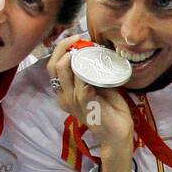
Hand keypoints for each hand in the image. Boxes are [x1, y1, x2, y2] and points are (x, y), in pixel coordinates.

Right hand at [47, 36, 135, 171]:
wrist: (118, 133)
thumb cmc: (109, 110)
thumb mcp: (98, 87)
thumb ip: (93, 74)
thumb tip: (96, 54)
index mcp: (65, 92)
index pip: (53, 67)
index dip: (60, 50)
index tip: (74, 38)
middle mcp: (64, 97)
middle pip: (53, 67)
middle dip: (63, 48)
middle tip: (77, 39)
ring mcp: (74, 103)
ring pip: (64, 74)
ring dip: (74, 58)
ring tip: (85, 48)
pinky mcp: (87, 106)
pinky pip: (81, 88)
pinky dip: (84, 75)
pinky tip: (90, 67)